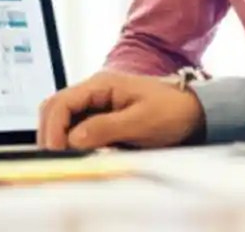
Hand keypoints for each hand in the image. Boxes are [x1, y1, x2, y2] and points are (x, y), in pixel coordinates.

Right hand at [37, 71, 205, 150]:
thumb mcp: (141, 122)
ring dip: (59, 137)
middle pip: (55, 108)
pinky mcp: (101, 116)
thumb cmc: (172, 111)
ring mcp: (96, 102)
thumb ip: (105, 128)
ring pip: (62, 118)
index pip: (61, 102)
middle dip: (49, 133)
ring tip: (66, 158)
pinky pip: (76, 126)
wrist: (194, 111)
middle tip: (55, 159)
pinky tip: (79, 154)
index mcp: (101, 84)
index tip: (56, 152)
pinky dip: (72, 141)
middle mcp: (94, 90)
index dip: (53, 128)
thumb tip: (73, 140)